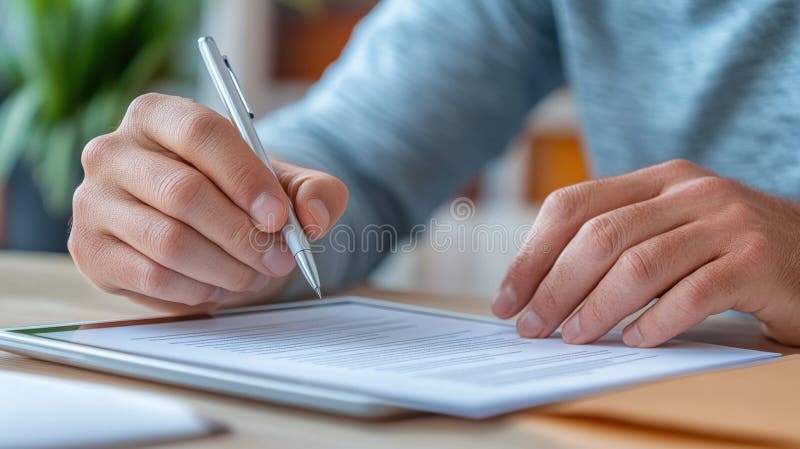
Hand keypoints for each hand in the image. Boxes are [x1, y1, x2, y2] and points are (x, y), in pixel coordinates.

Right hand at [69, 93, 347, 313]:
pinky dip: (196, 289)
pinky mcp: (89, 250)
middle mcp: (114, 150)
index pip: (202, 134)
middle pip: (184, 193)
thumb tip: (313, 218)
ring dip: (225, 268)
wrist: (199, 226)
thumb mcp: (286, 184)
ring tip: (253, 275)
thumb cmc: (239, 195)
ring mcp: (93, 201)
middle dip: (243, 235)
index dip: (246, 179)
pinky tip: (217, 285)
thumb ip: (315, 192)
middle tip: (278, 259)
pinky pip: (151, 277)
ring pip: (169, 242)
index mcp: (159, 115)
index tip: (280, 217)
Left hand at [492, 159, 799, 346]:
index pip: (573, 206)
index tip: (508, 298)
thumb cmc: (728, 253)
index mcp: (657, 180)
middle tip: (531, 326)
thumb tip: (540, 289)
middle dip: (553, 287)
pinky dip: (656, 321)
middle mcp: (689, 191)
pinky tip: (636, 341)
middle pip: (598, 236)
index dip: (531, 254)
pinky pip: (692, 294)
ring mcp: (726, 222)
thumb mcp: (672, 229)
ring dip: (595, 308)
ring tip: (573, 337)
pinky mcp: (756, 261)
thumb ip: (618, 242)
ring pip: (639, 265)